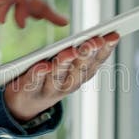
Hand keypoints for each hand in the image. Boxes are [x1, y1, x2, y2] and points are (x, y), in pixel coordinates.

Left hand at [3, 32, 119, 121]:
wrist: (25, 104)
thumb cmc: (50, 77)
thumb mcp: (68, 65)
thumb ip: (81, 51)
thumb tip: (103, 34)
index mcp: (80, 76)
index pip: (96, 62)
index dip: (105, 50)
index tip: (114, 35)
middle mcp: (68, 85)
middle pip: (79, 70)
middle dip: (86, 55)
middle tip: (93, 42)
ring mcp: (49, 91)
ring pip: (58, 77)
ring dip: (65, 64)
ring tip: (70, 51)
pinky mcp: (29, 92)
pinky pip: (34, 83)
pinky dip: (38, 75)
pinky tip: (41, 65)